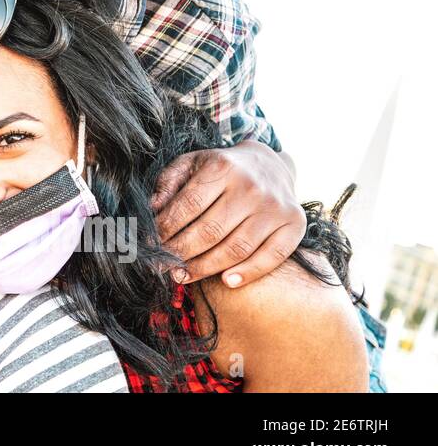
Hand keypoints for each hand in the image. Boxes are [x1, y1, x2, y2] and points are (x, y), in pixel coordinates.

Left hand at [152, 140, 304, 288]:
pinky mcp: (295, 225)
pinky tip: (226, 281)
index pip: (188, 206)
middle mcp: (252, 187)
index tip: (150, 243)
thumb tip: (152, 209)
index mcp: (223, 167)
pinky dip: (248, 273)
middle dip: (180, 252)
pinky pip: (271, 257)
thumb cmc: (222, 169)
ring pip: (236, 249)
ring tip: (182, 276)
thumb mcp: (192, 163)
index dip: (165, 228)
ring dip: (205, 268)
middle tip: (161, 264)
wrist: (269, 164)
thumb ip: (169, 182)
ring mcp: (275, 207)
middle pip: (210, 231)